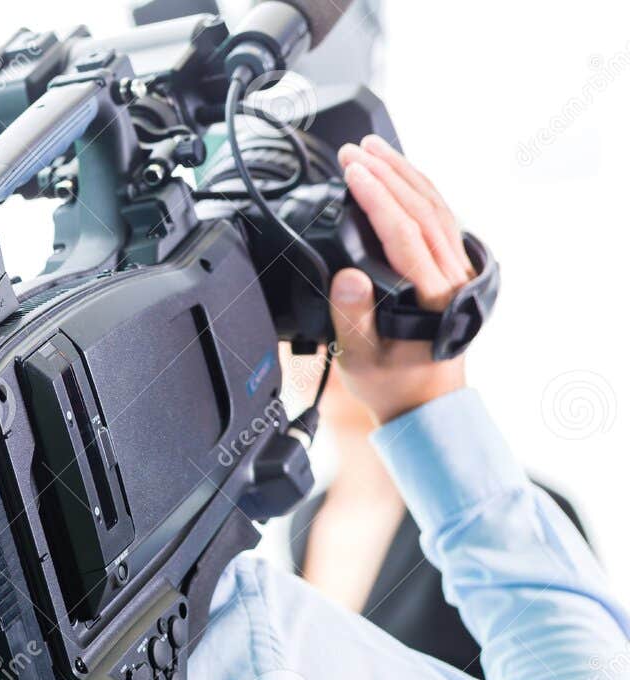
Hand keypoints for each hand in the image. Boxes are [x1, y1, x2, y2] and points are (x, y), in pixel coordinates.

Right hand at [328, 135, 476, 423]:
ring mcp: (456, 271)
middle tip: (354, 151)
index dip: (378, 198)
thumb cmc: (393, 386)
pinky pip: (438, 218)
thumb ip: (352, 317)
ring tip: (373, 150)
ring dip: (403, 174)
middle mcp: (452, 278)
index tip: (351, 172)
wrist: (426, 405)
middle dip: (388, 174)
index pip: (406, 233)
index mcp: (434, 298)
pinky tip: (397, 176)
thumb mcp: (362, 359)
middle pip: (423, 210)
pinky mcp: (451, 268)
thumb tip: (345, 275)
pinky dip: (416, 190)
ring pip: (434, 208)